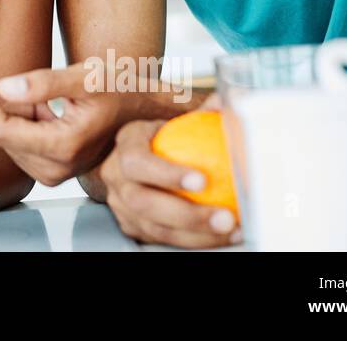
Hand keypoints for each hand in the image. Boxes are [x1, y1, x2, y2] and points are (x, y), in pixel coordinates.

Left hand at [0, 64, 124, 186]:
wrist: (141, 109)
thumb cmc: (117, 88)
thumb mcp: (84, 76)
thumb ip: (43, 83)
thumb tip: (2, 89)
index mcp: (63, 146)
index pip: (0, 131)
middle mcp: (57, 169)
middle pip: (2, 135)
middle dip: (4, 105)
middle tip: (29, 81)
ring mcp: (55, 173)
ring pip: (9, 141)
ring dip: (18, 114)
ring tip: (49, 99)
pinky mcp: (53, 170)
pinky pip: (21, 145)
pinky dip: (26, 123)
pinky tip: (50, 112)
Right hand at [98, 118, 239, 247]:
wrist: (138, 156)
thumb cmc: (162, 135)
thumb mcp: (175, 117)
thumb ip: (199, 111)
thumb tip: (224, 104)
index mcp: (126, 144)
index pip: (138, 161)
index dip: (166, 173)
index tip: (202, 179)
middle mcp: (116, 175)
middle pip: (142, 202)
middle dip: (187, 215)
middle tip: (224, 217)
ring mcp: (121, 203)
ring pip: (153, 228)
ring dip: (196, 235)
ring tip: (230, 230)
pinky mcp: (132, 225)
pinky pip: (161, 239)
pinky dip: (193, 241)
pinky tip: (221, 237)